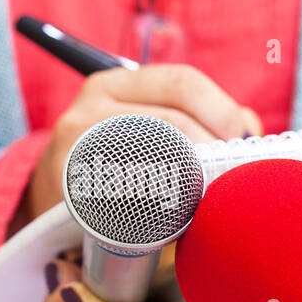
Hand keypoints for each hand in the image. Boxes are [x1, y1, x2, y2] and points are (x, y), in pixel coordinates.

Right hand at [17, 64, 262, 226]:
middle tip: (236, 177)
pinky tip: (180, 220)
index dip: (224, 109)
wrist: (51, 201)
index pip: (183, 82)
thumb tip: (251, 127)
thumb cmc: (115, 166)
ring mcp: (77, 138)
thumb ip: (197, 123)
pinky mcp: (70, 178)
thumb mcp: (147, 130)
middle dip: (216, 149)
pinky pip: (128, 190)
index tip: (249, 140)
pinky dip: (164, 206)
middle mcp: (94, 101)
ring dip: (195, 178)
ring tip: (212, 198)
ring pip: (156, 152)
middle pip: (174, 118)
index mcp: (119, 82)